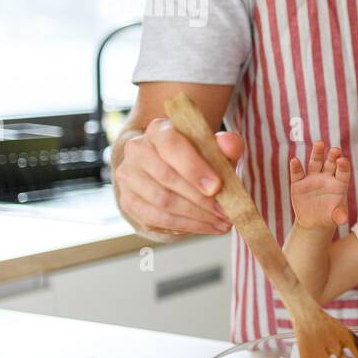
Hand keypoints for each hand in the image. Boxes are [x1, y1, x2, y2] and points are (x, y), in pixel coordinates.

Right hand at [115, 118, 240, 235]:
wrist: (169, 167)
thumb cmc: (196, 157)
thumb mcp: (215, 148)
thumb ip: (226, 144)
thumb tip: (229, 144)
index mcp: (158, 130)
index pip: (171, 145)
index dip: (193, 168)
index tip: (216, 187)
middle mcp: (137, 150)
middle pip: (167, 177)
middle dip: (201, 199)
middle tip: (226, 212)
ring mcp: (128, 176)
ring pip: (162, 201)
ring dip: (196, 216)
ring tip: (222, 223)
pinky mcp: (128, 200)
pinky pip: (156, 218)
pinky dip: (186, 225)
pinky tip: (207, 227)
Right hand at [288, 141, 350, 229]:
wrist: (313, 222)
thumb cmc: (329, 216)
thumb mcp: (335, 217)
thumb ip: (339, 215)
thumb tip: (343, 220)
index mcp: (339, 183)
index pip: (343, 171)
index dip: (343, 165)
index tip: (343, 160)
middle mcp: (326, 177)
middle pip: (330, 163)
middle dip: (332, 155)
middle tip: (336, 149)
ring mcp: (312, 178)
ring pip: (315, 163)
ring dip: (317, 153)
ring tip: (319, 144)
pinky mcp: (299, 183)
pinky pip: (297, 173)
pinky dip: (296, 167)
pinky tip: (294, 160)